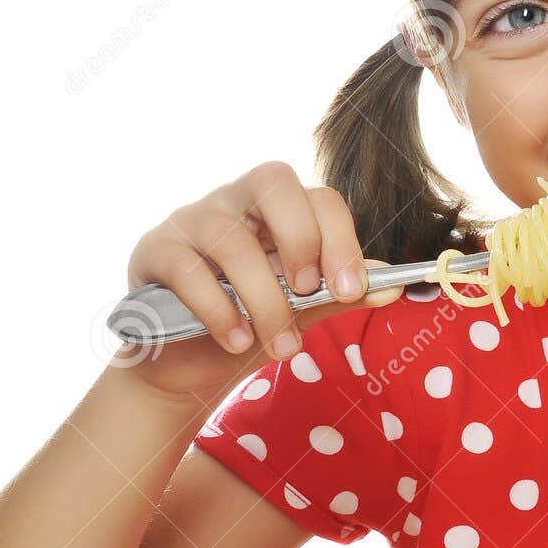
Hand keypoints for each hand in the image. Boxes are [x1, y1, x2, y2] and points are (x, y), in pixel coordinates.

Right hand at [120, 160, 400, 400]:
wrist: (186, 366)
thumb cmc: (248, 327)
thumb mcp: (300, 312)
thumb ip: (338, 294)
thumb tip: (393, 286)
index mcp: (277, 212)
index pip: (318, 197)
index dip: (341, 239)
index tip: (351, 290)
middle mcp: (234, 201)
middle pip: (274, 181)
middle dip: (302, 240)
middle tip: (309, 293)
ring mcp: (190, 220)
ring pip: (233, 241)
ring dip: (264, 302)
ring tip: (279, 346)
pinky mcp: (154, 251)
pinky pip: (189, 271)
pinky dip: (220, 312)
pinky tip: (236, 341)